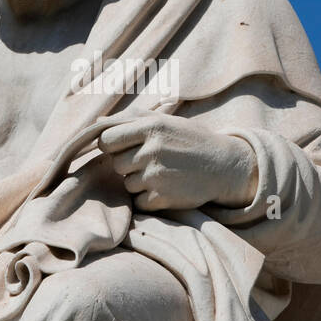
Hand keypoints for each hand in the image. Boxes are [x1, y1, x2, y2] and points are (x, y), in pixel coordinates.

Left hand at [98, 114, 258, 211]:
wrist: (224, 165)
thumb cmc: (190, 140)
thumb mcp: (165, 121)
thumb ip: (130, 119)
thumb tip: (96, 124)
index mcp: (150, 127)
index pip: (106, 139)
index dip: (111, 145)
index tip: (123, 147)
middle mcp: (152, 150)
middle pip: (116, 164)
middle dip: (127, 164)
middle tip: (149, 160)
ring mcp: (157, 176)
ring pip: (126, 184)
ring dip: (139, 181)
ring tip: (162, 173)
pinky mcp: (163, 198)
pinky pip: (138, 201)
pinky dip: (148, 198)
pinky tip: (166, 187)